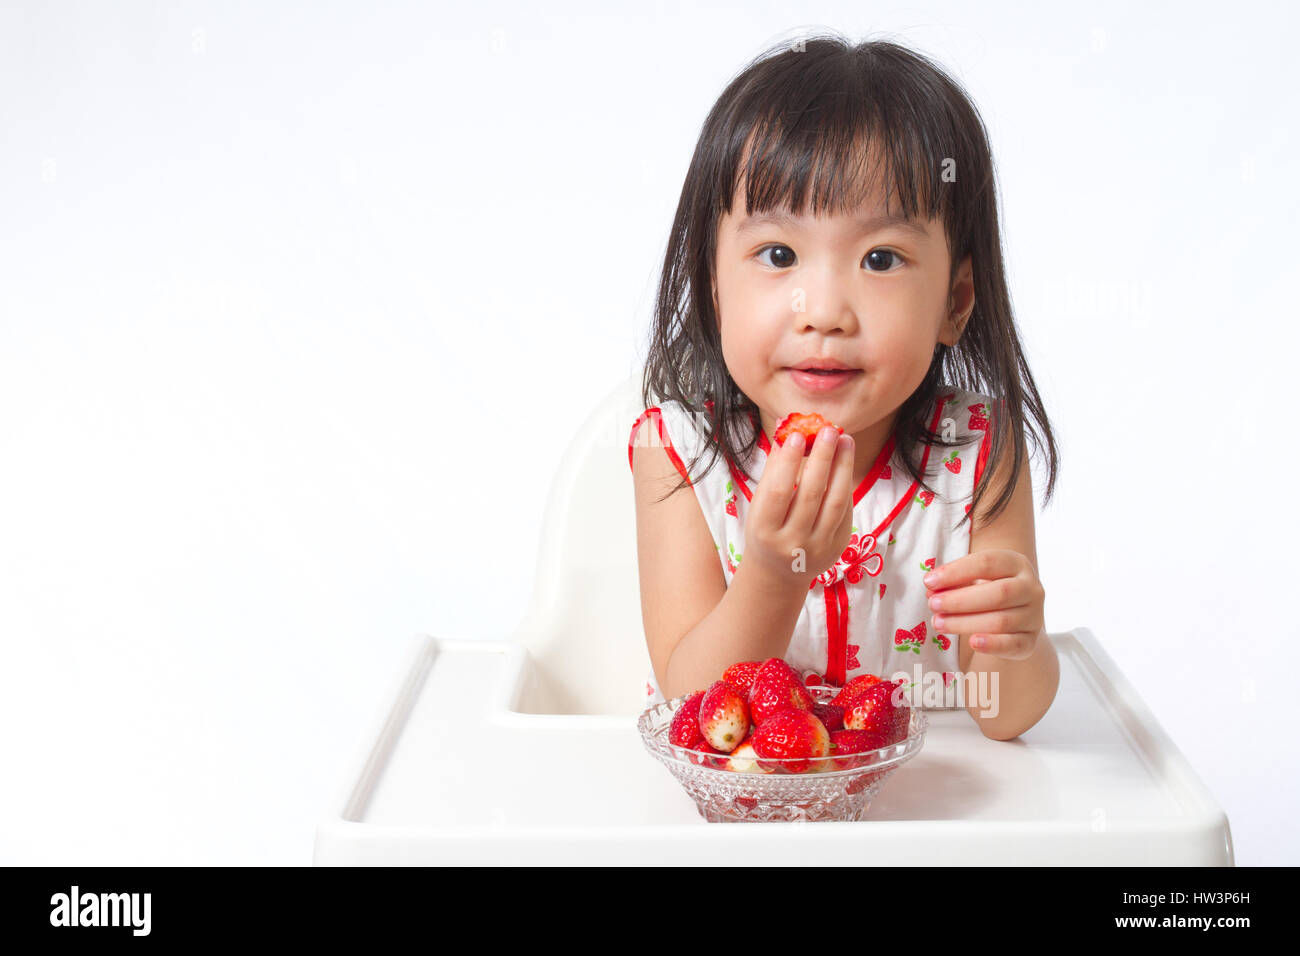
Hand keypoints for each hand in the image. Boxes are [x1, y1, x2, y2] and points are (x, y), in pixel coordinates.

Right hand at [743, 425, 854, 589]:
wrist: (779, 574)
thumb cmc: (766, 530)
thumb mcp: (761, 505)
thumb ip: (774, 470)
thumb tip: (785, 428)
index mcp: (766, 531)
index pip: (779, 491)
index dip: (787, 462)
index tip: (797, 434)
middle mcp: (792, 543)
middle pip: (811, 494)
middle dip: (821, 458)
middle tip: (828, 430)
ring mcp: (818, 547)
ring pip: (835, 502)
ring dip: (842, 467)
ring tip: (845, 440)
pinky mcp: (838, 547)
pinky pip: (845, 510)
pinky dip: (846, 483)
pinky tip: (845, 462)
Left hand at [924, 550, 1044, 660]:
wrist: (1011, 617)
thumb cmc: (986, 590)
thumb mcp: (973, 579)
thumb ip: (954, 581)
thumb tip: (931, 588)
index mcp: (1016, 564)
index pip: (987, 562)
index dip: (956, 572)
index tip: (929, 582)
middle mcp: (1031, 588)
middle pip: (998, 593)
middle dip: (960, 600)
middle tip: (932, 605)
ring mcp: (1034, 616)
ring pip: (1001, 621)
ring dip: (965, 623)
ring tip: (938, 623)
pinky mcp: (1030, 641)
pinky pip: (1013, 644)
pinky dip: (992, 645)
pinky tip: (972, 642)